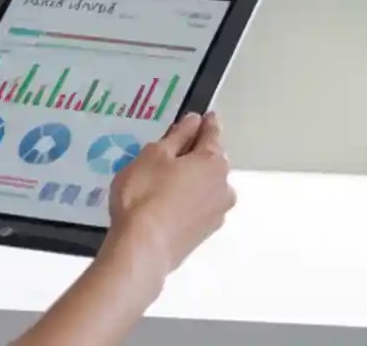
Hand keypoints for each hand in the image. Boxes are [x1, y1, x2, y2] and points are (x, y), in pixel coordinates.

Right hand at [103, 112, 235, 275]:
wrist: (142, 249)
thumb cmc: (145, 195)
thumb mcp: (154, 155)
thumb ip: (178, 136)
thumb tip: (194, 122)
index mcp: (214, 162)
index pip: (213, 133)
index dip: (205, 123)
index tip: (203, 117)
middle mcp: (224, 186)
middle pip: (211, 161)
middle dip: (194, 154)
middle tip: (167, 153)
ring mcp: (217, 213)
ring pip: (205, 186)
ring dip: (191, 179)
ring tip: (161, 183)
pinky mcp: (205, 233)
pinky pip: (198, 206)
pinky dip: (186, 201)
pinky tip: (164, 204)